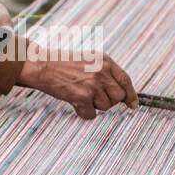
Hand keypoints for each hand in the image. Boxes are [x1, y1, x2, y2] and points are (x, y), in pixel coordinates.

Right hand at [19, 51, 138, 119]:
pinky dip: (83, 112)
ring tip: (80, 93)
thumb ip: (105, 72)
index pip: (126, 80)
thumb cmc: (63, 63)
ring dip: (94, 105)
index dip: (131, 95)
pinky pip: (91, 114)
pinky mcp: (82, 97)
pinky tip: (73, 100)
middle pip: (118, 97)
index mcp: (105, 61)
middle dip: (109, 101)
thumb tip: (122, 94)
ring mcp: (93, 85)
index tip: (133, 105)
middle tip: (94, 96)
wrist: (42, 65)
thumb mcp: (89, 60)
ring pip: (105, 107)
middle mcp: (102, 72)